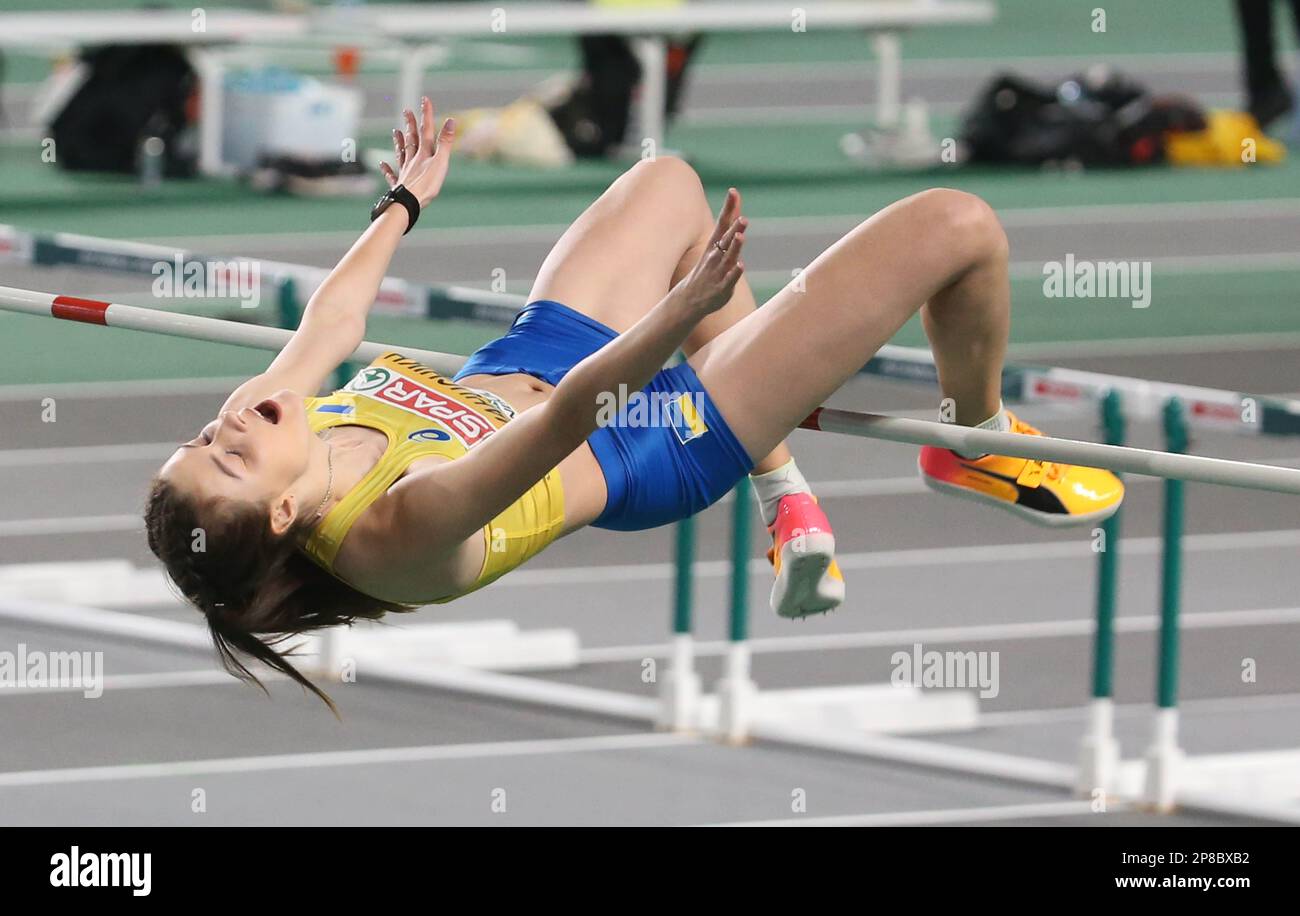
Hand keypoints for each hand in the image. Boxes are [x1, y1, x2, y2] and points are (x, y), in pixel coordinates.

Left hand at [379, 96, 454, 206]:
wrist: (409, 202)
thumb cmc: (426, 184)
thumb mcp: (441, 162)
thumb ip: (445, 142)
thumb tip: (450, 121)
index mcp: (424, 154)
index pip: (426, 130)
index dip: (426, 114)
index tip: (424, 100)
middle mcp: (413, 160)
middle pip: (411, 139)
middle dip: (410, 125)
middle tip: (406, 111)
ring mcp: (405, 171)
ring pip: (401, 153)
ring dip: (399, 142)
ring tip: (395, 132)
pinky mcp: (400, 184)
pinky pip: (392, 175)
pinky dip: (387, 169)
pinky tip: (381, 164)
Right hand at [673, 188, 746, 316]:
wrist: (689, 300)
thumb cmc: (707, 270)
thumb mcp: (716, 247)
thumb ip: (730, 226)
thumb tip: (737, 204)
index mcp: (714, 245)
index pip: (722, 222)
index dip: (729, 208)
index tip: (733, 192)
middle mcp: (716, 256)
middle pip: (726, 239)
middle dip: (734, 228)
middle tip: (743, 218)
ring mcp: (718, 272)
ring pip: (728, 257)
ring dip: (734, 247)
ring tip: (740, 236)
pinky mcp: (722, 288)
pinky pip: (730, 279)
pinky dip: (734, 272)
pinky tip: (740, 265)